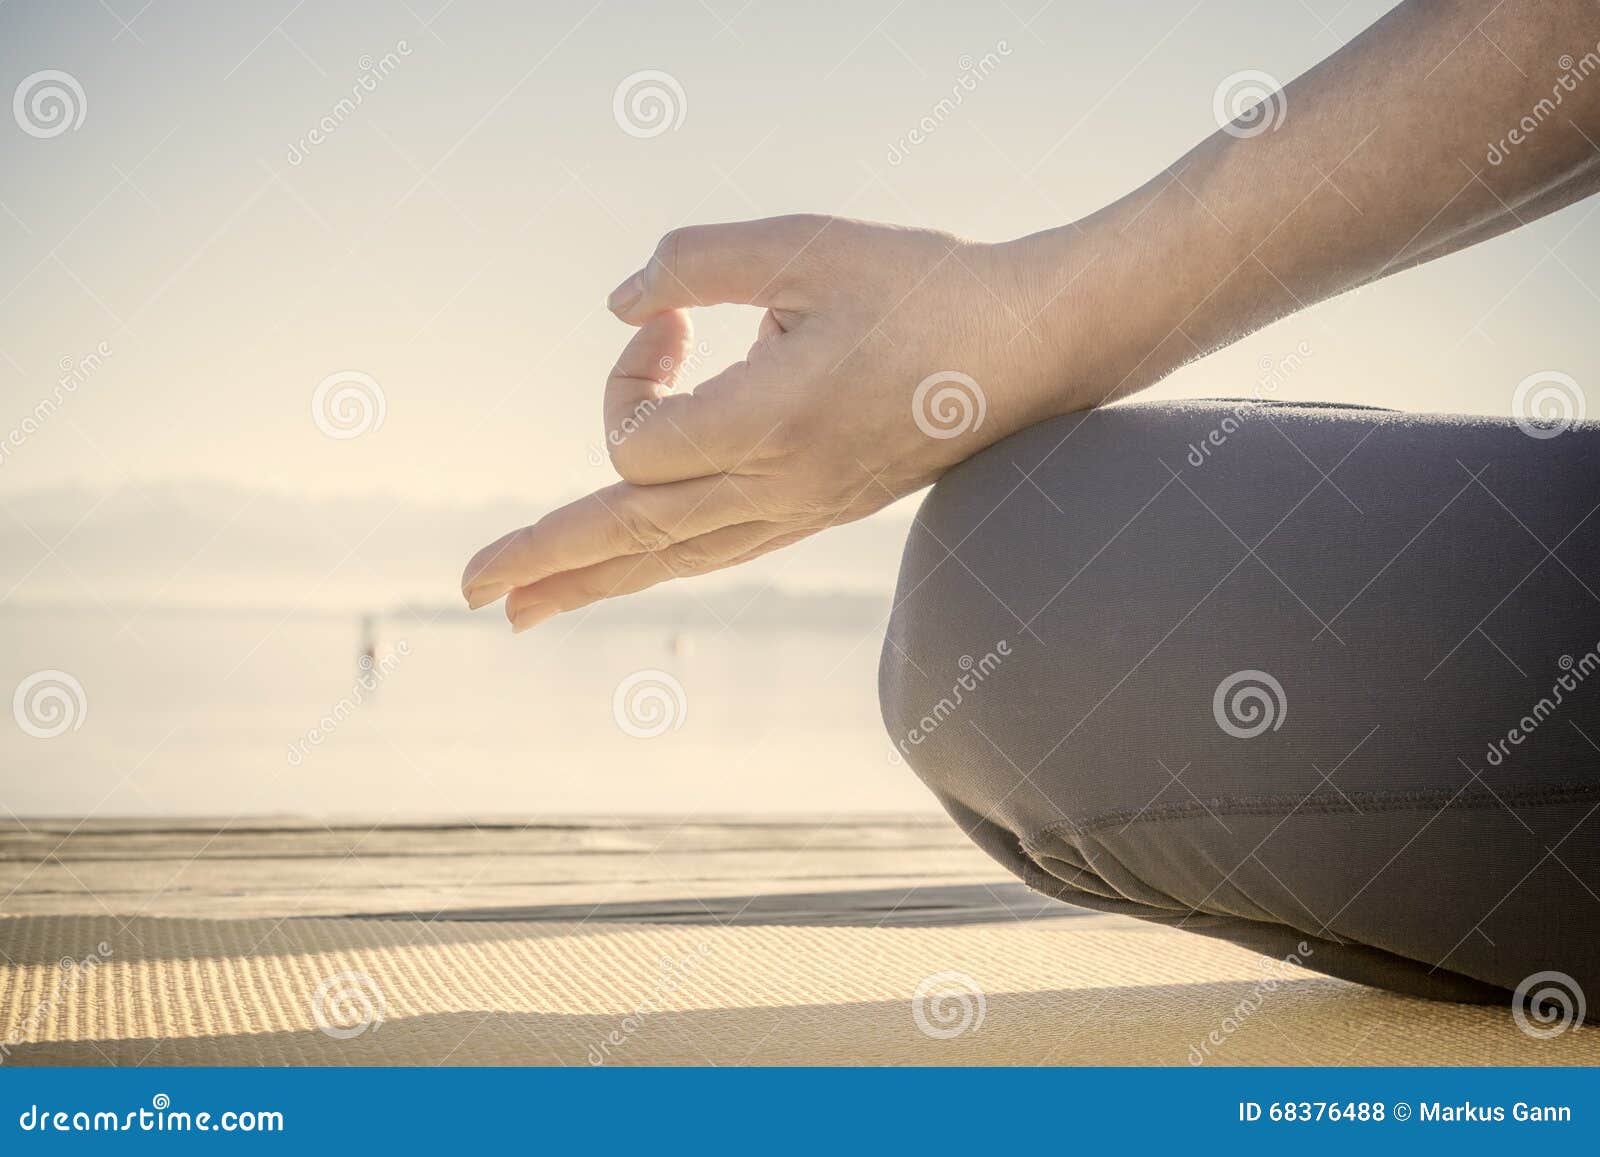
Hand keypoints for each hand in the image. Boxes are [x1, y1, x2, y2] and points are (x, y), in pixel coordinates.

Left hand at [460, 214, 1090, 630]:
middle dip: (544, 560)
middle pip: (632, 537)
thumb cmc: (925, 285)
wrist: (1034, 348)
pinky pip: (720, 553)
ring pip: (674, 562)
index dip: (625, 377)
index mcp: (774, 424)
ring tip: (525, 612)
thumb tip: (621, 304)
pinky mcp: (821, 511)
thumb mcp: (805, 245)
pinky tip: (631, 569)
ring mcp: (804, 511)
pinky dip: (660, 563)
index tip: (670, 322)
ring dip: (591, 581)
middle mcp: (781, 486)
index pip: (638, 443)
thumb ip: (697, 263)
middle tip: (470, 595)